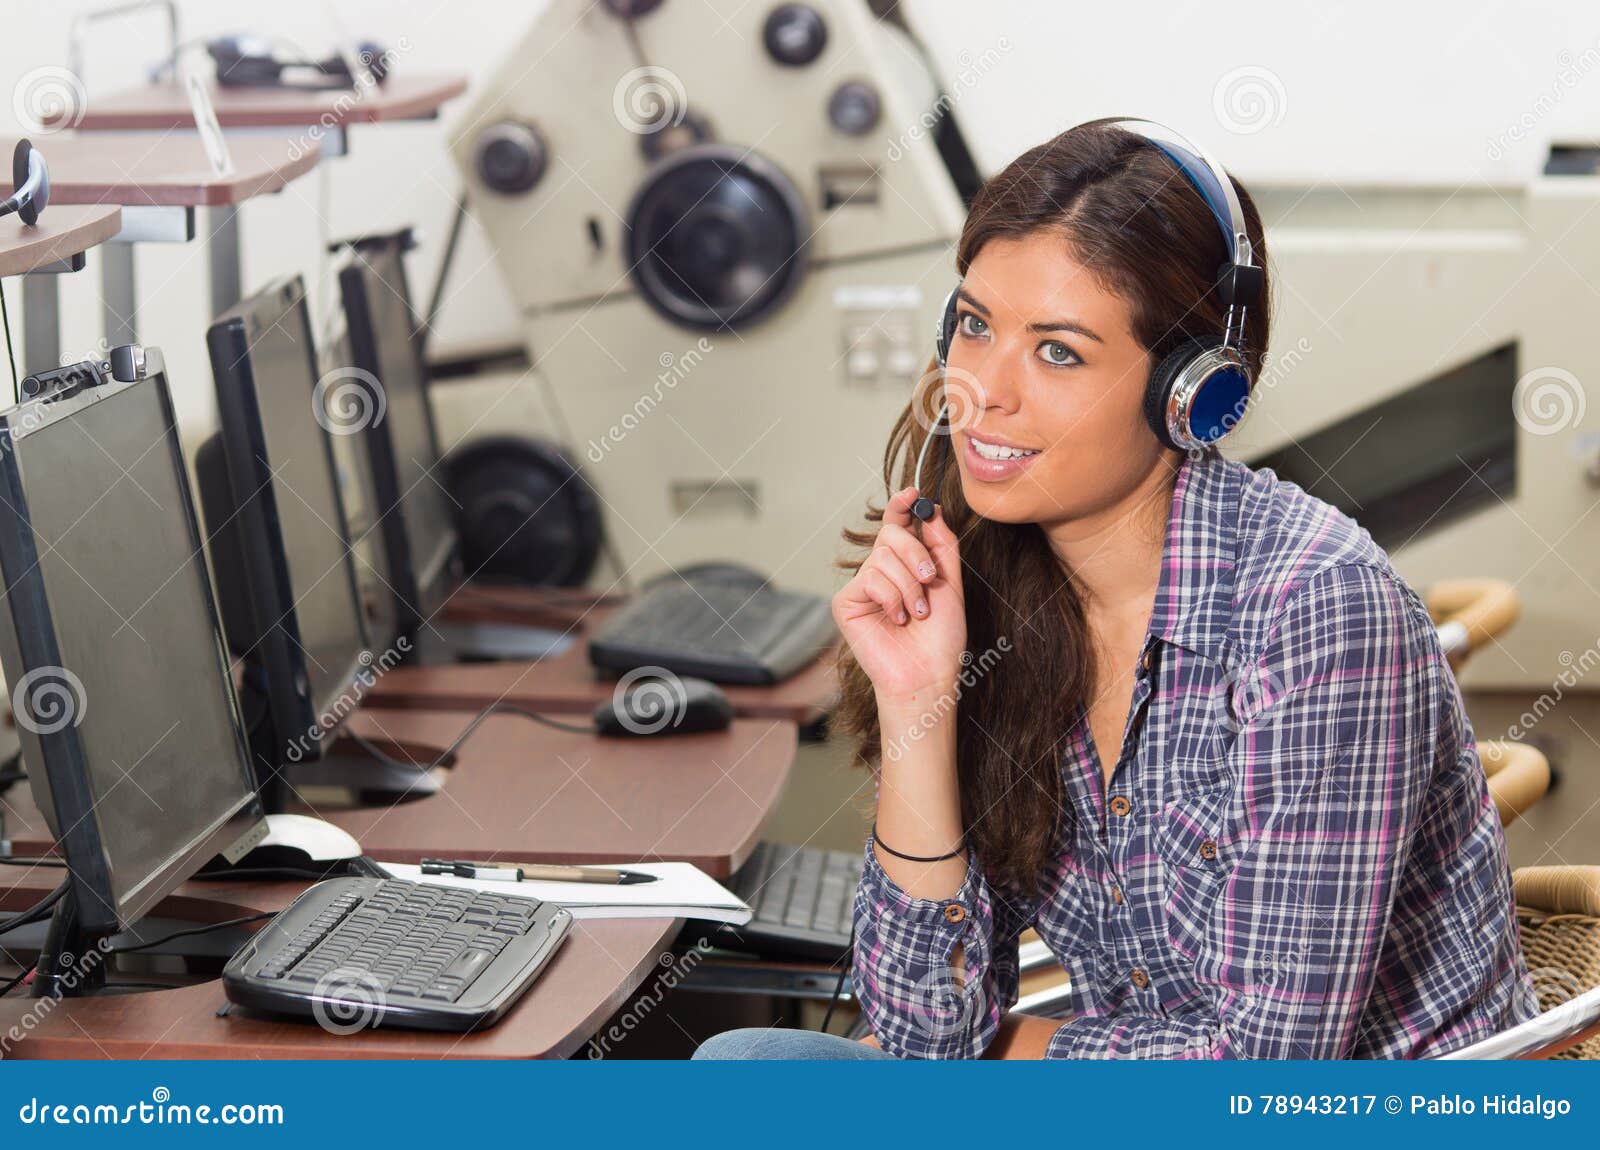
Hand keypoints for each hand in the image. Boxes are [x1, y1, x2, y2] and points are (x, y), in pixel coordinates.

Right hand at [832, 487, 965, 705]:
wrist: (928, 674)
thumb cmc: (940, 638)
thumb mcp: (950, 583)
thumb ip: (941, 545)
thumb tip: (931, 509)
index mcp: (905, 565)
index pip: (898, 525)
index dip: (902, 505)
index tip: (913, 493)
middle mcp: (880, 571)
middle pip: (891, 534)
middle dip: (916, 555)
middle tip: (930, 581)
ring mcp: (862, 586)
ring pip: (883, 557)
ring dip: (909, 586)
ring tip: (916, 612)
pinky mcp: (846, 603)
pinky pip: (870, 579)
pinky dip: (892, 598)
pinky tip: (897, 619)